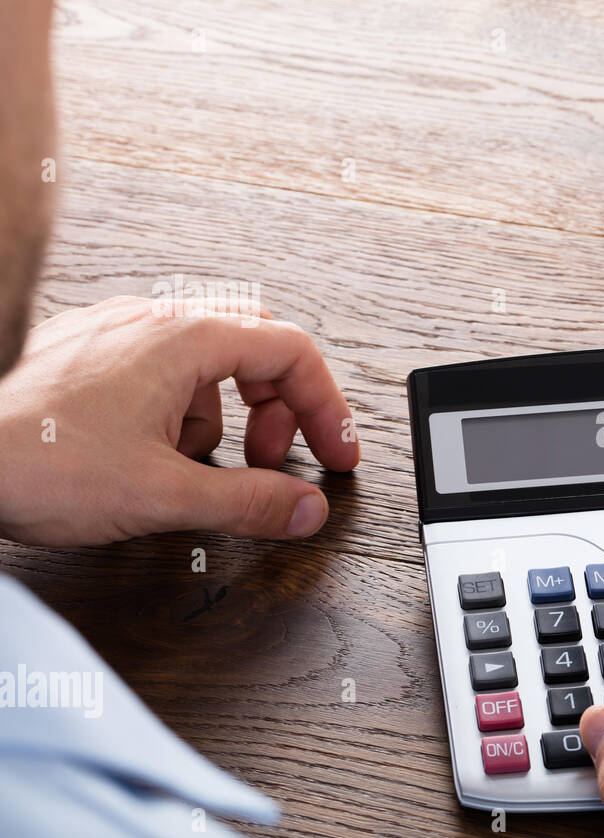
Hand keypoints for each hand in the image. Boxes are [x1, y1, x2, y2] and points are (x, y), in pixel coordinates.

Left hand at [0, 295, 359, 544]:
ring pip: (206, 366)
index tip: (336, 454)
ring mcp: (115, 337)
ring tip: (192, 471)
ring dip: (222, 421)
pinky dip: (177, 417)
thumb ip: (248, 502)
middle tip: (276, 462)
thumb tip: (305, 509)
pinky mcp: (86, 360)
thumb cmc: (29, 459)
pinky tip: (146, 460)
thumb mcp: (162, 496)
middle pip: (257, 349)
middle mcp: (151, 324)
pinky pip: (160, 377)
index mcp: (183, 340)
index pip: (293, 353)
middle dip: (278, 411)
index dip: (327, 408)